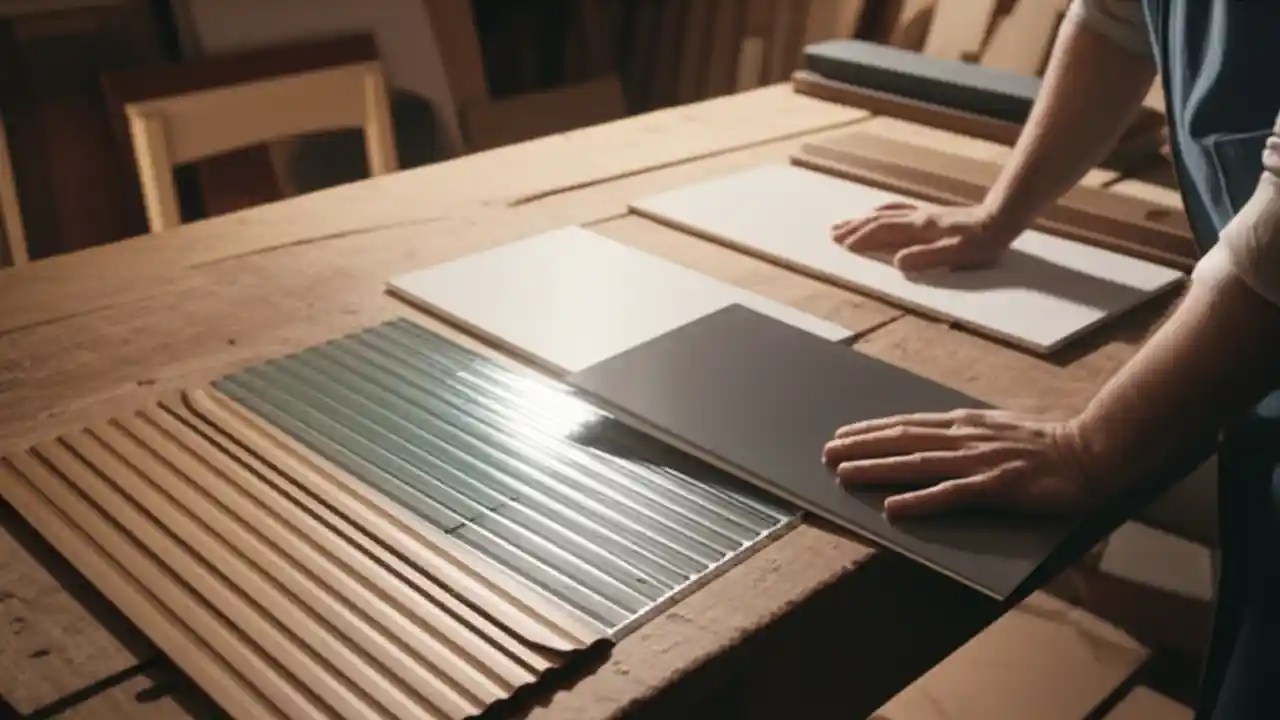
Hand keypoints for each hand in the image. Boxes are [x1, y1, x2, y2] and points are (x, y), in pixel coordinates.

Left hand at [822, 409, 1101, 520]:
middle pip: (903, 440)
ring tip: (844, 475)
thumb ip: (970, 434)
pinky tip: (894, 510)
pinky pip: (950, 496)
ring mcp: (980, 462)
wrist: (1093, 451)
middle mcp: (966, 438)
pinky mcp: (997, 488)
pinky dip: (920, 502)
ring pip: (916, 464)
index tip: (842, 434)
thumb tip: (939, 435)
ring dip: (877, 469)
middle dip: (860, 447)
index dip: (872, 430)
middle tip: (826, 453)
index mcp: (967, 424)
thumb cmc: (1049, 443)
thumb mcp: (1001, 429)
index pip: (909, 424)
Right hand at [830, 203, 1020, 270]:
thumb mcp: (955, 255)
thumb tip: (896, 262)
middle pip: (878, 219)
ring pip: (886, 213)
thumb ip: (925, 258)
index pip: (882, 231)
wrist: (1002, 218)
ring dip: (863, 218)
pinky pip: (898, 209)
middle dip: (854, 227)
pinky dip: (882, 211)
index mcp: (919, 229)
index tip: (842, 246)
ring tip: (846, 222)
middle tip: (833, 233)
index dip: (861, 239)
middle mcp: (917, 218)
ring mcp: (923, 213)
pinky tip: (881, 213)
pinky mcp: (931, 214)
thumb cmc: (981, 242)